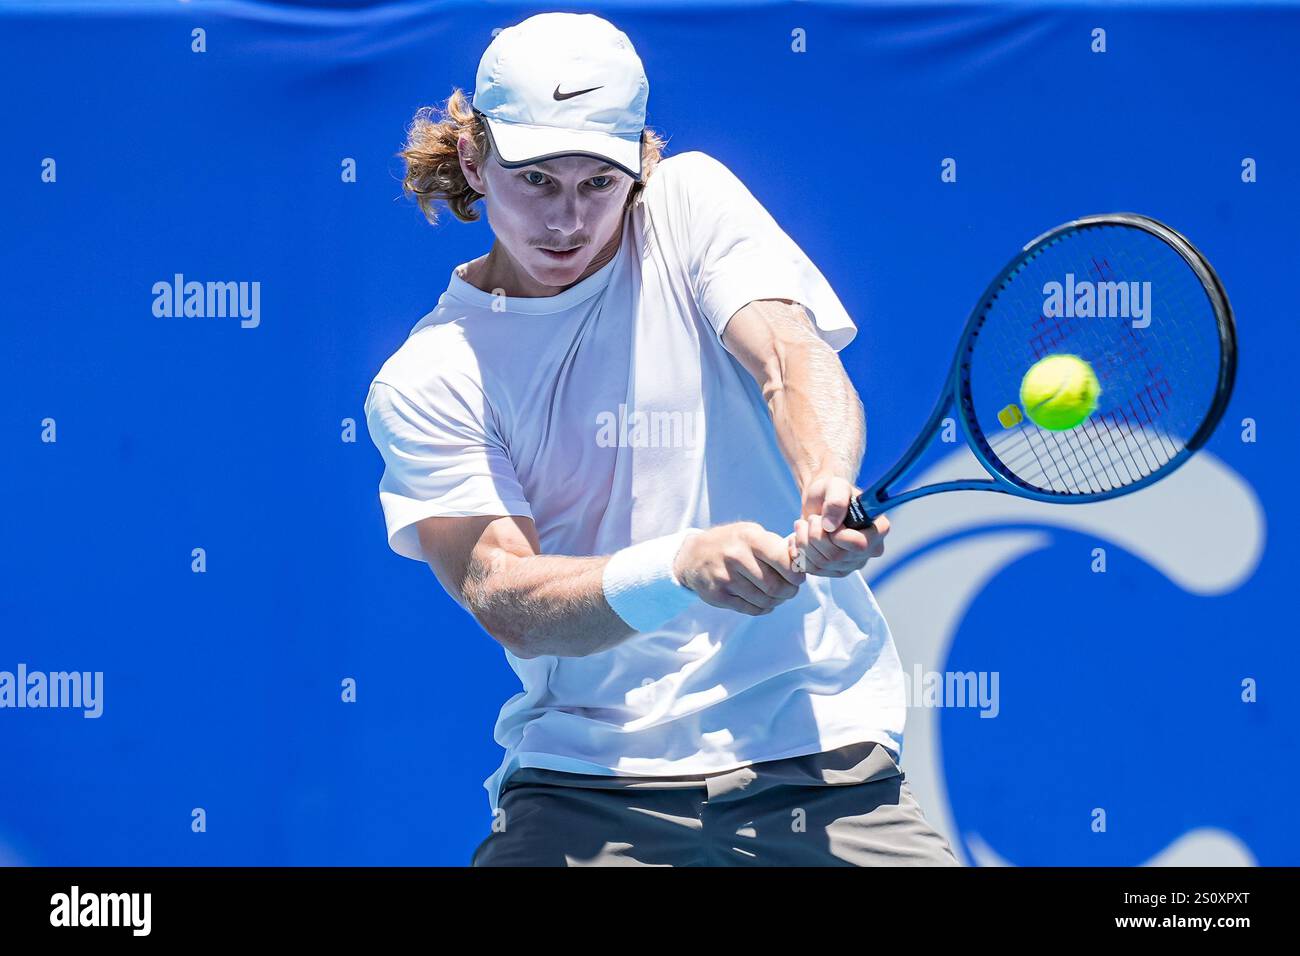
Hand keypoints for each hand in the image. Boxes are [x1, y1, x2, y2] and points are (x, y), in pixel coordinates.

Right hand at [673, 522, 805, 615]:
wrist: (693, 555)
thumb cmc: (731, 542)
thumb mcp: (751, 533)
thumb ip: (776, 545)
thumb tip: (802, 562)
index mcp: (749, 538)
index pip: (783, 561)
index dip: (796, 573)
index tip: (798, 577)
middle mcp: (736, 557)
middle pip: (776, 586)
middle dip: (789, 592)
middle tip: (790, 590)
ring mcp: (725, 578)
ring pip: (764, 600)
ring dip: (777, 601)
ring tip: (777, 595)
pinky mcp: (717, 596)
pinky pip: (750, 609)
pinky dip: (763, 608)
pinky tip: (763, 602)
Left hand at [789, 472, 888, 576]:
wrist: (819, 502)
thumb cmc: (831, 492)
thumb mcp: (835, 486)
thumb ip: (836, 501)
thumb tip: (830, 525)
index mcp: (878, 530)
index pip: (860, 545)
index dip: (837, 535)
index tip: (825, 521)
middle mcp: (869, 551)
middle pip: (837, 556)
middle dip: (815, 535)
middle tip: (811, 518)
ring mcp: (852, 563)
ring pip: (822, 564)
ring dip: (804, 541)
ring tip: (803, 524)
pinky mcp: (834, 571)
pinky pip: (812, 570)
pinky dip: (799, 552)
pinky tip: (799, 537)